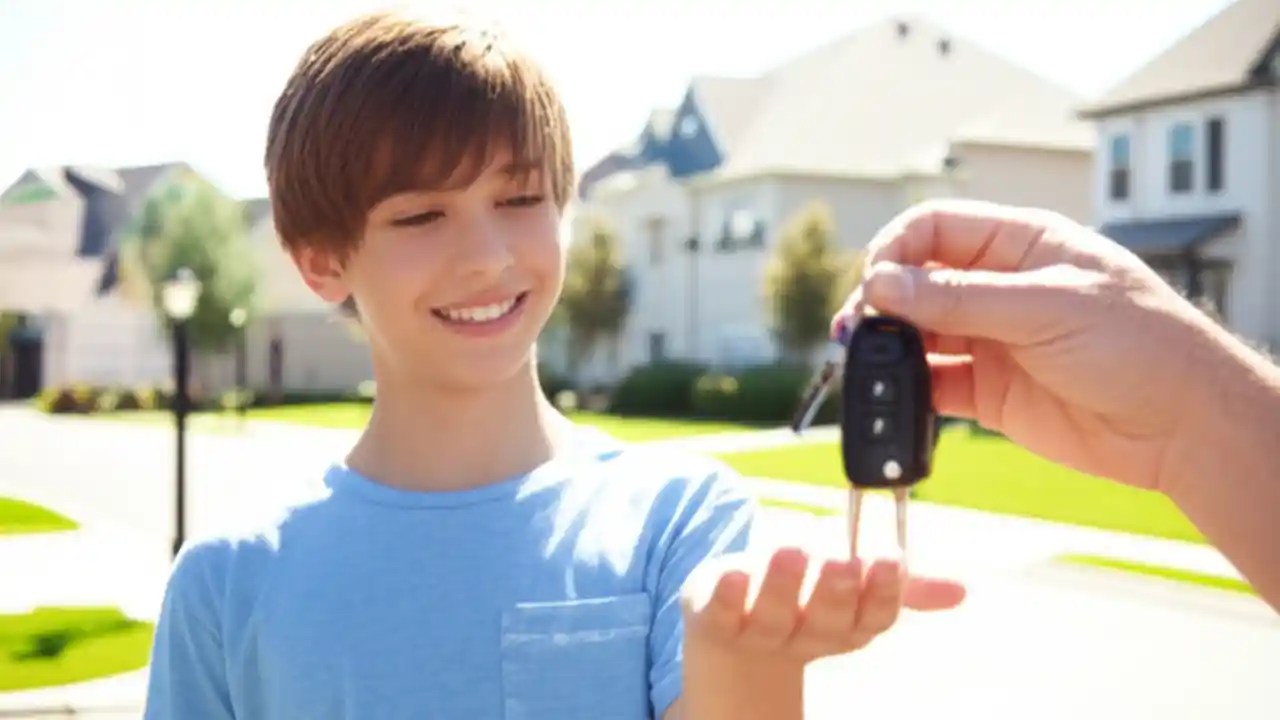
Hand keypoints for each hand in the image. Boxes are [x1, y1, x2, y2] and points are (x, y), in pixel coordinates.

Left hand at [681, 547, 964, 663]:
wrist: (730, 641)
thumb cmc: (801, 601)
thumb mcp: (850, 593)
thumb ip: (900, 585)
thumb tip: (961, 591)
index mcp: (845, 626)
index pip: (873, 616)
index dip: (882, 591)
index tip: (888, 558)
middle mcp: (806, 635)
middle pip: (827, 621)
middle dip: (837, 590)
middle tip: (842, 558)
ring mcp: (759, 631)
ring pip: (775, 616)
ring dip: (785, 585)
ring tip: (794, 549)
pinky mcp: (714, 621)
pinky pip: (722, 613)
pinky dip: (730, 594)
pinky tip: (735, 572)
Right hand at [831, 199, 1240, 491]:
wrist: (1181, 425)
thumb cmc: (1137, 345)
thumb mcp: (1044, 308)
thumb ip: (959, 298)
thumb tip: (882, 285)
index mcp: (1019, 244)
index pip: (935, 228)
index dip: (896, 249)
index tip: (874, 282)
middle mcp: (998, 288)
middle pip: (915, 281)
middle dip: (881, 302)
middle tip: (857, 329)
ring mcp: (990, 340)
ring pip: (916, 334)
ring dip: (886, 347)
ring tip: (865, 364)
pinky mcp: (987, 391)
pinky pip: (930, 384)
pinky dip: (905, 391)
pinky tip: (892, 399)